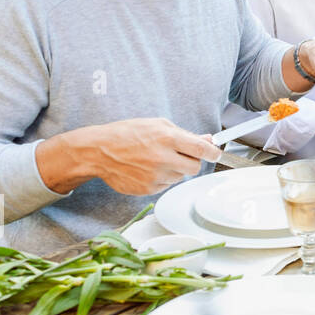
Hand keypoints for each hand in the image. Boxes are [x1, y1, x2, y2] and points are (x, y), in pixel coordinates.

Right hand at [46, 118, 219, 195]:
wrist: (99, 151)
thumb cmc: (128, 134)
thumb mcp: (158, 125)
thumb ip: (185, 134)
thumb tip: (208, 140)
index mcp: (168, 138)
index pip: (202, 150)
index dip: (214, 152)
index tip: (216, 153)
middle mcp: (163, 158)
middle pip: (195, 167)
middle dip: (192, 161)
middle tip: (180, 155)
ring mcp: (155, 176)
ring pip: (180, 176)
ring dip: (175, 169)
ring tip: (156, 159)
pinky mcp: (148, 189)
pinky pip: (166, 185)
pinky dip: (162, 178)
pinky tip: (147, 169)